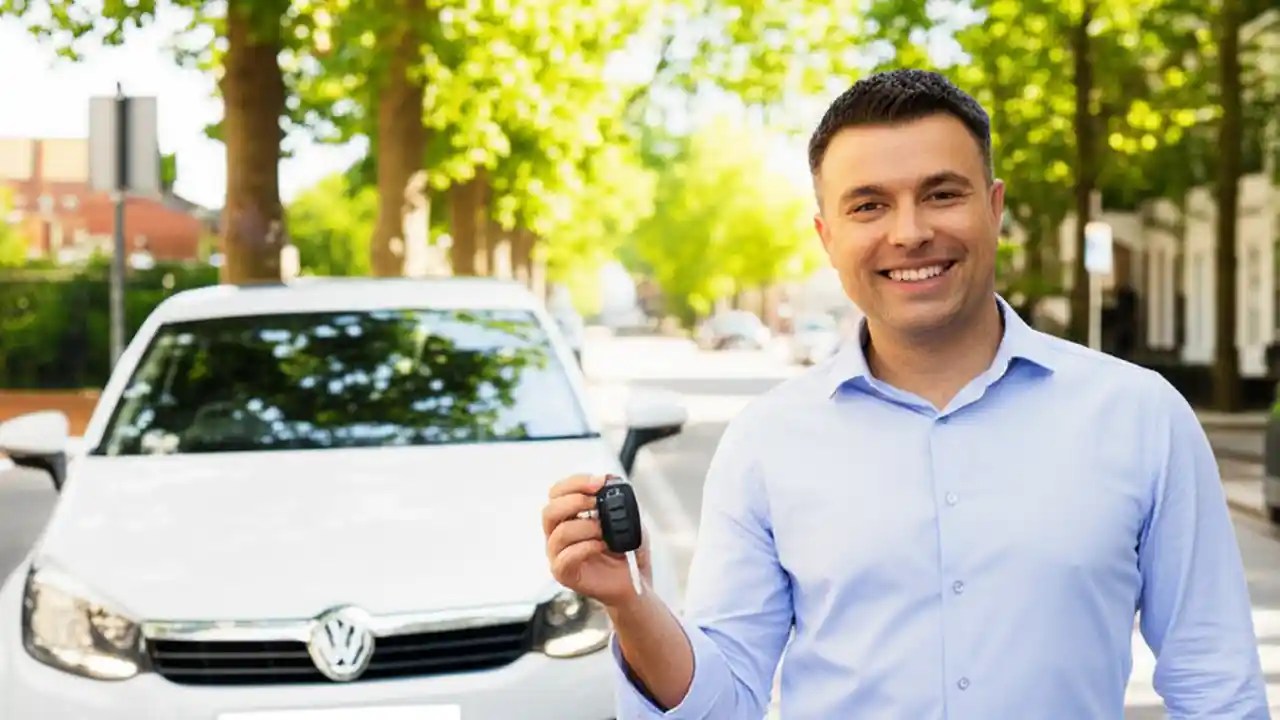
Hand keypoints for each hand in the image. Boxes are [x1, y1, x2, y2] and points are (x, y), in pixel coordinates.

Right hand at [543, 473, 651, 607]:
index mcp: (568, 516)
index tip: (599, 482)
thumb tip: (610, 479)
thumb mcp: (628, 519)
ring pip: (559, 533)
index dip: (576, 483)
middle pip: (550, 511)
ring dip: (586, 527)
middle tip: (596, 503)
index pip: (558, 492)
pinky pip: (565, 557)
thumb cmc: (627, 550)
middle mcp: (558, 533)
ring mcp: (558, 554)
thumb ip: (618, 500)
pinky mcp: (563, 574)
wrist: (635, 581)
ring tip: (604, 531)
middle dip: (575, 501)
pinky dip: (585, 547)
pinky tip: (602, 545)